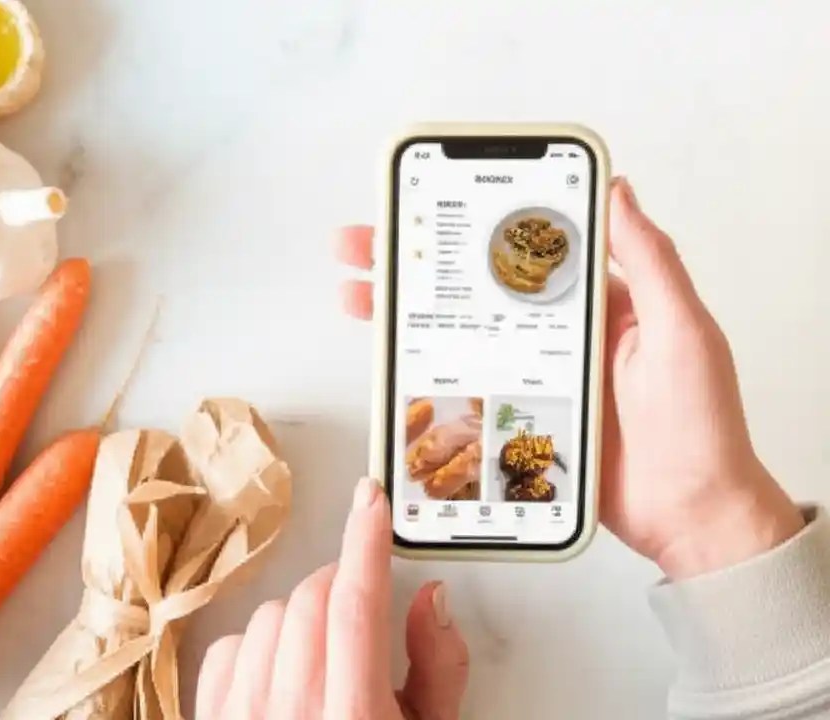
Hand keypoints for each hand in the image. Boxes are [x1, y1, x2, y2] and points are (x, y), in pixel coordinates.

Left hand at [195, 478, 468, 719]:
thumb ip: (439, 668)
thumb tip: (429, 600)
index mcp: (354, 717)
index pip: (355, 603)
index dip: (365, 540)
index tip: (371, 499)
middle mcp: (291, 715)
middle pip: (311, 601)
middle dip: (341, 584)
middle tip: (362, 606)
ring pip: (269, 617)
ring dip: (300, 617)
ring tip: (326, 659)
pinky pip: (228, 648)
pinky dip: (256, 645)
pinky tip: (281, 672)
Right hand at [337, 179, 804, 579]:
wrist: (691, 515)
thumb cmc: (700, 425)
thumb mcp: (682, 330)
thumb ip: (650, 263)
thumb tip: (619, 193)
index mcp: (598, 304)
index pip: (526, 250)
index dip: (475, 225)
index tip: (431, 204)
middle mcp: (560, 336)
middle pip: (476, 289)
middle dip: (417, 264)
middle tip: (367, 246)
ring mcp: (536, 379)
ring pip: (460, 336)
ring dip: (408, 315)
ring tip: (362, 295)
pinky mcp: (520, 422)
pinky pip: (466, 392)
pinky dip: (426, 376)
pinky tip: (395, 363)